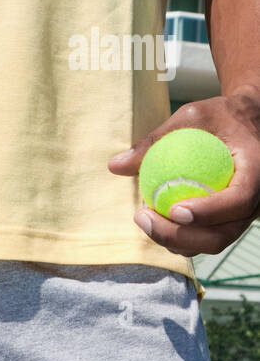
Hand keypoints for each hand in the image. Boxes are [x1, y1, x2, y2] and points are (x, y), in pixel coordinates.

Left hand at [109, 88, 259, 255]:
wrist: (247, 125)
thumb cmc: (221, 117)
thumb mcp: (192, 116)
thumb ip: (157, 139)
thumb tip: (115, 166)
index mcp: (256, 170)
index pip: (239, 199)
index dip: (209, 211)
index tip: (175, 210)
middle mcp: (255, 201)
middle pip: (222, 234)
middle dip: (180, 236)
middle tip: (144, 219)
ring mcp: (242, 217)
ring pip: (211, 243)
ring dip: (174, 241)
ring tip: (143, 219)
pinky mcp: (228, 224)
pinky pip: (203, 241)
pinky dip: (178, 238)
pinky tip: (153, 221)